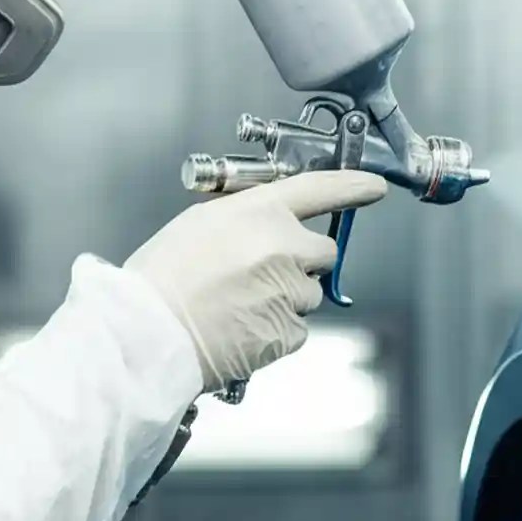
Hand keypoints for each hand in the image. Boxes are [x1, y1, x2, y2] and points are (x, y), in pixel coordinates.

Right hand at [125, 171, 386, 391]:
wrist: (148, 334)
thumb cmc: (162, 279)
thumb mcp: (200, 224)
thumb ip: (245, 219)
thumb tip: (266, 226)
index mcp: (260, 212)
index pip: (321, 189)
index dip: (352, 187)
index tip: (373, 187)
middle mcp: (285, 248)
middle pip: (323, 252)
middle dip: (304, 261)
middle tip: (263, 272)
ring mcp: (291, 292)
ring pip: (308, 294)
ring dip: (285, 298)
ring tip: (236, 305)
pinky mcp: (289, 331)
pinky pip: (296, 327)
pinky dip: (275, 329)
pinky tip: (241, 328)